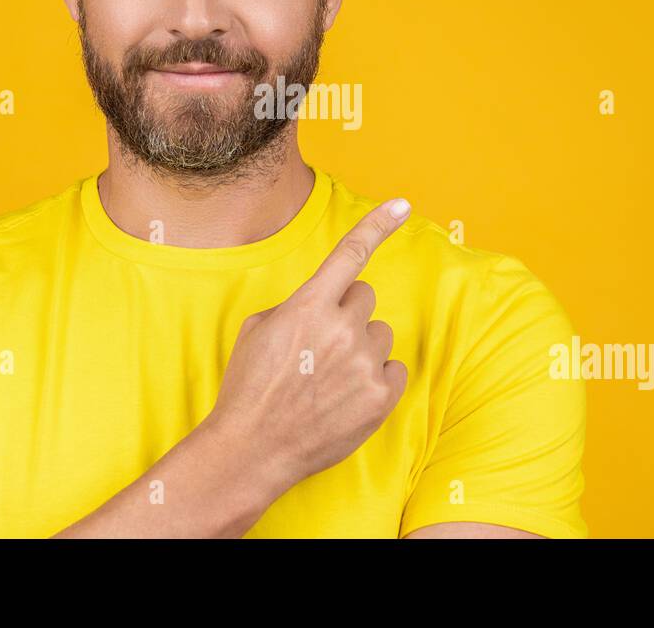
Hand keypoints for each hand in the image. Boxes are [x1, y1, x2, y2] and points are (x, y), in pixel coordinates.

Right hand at [204, 197, 411, 493]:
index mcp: (309, 306)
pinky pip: (395, 370)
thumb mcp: (259, 329)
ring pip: (381, 335)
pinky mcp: (380, 398)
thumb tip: (324, 304)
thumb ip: (299, 306)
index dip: (378, 224)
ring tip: (329, 376)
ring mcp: (363, 364)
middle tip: (321, 344)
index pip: (351, 253)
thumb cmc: (250, 386)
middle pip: (365, 297)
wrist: (253, 448)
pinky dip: (376, 379)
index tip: (402, 205)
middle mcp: (341, 329)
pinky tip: (347, 395)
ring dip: (361, 347)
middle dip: (347, 313)